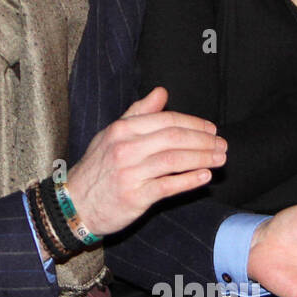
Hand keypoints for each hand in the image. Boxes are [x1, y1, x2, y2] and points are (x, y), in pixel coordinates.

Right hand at [63, 86, 225, 237]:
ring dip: (202, 158)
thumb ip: (138, 113)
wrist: (75, 203)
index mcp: (121, 130)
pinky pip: (168, 185)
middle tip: (221, 145)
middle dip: (203, 141)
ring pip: (174, 160)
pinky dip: (189, 180)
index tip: (211, 129)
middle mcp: (124, 148)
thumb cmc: (97, 168)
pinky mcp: (134, 196)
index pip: (165, 120)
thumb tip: (161, 92)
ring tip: (219, 159)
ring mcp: (129, 172)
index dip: (193, 123)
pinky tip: (205, 177)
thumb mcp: (112, 135)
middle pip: (173, 138)